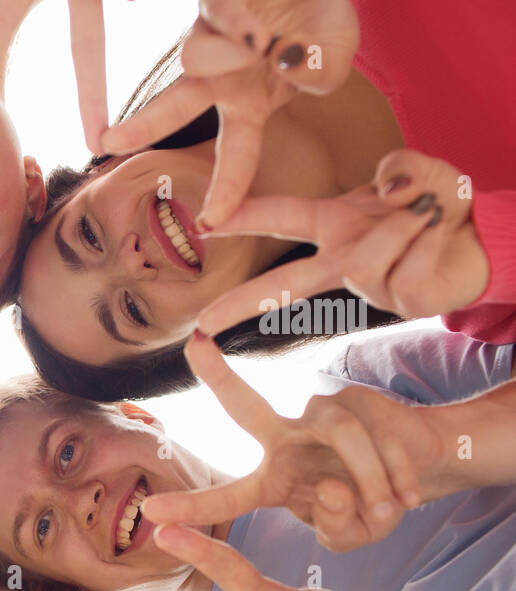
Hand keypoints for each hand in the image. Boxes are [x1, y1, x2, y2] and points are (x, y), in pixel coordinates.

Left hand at [102, 0, 357, 226]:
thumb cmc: (319, 21)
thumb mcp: (333, 52)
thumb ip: (322, 72)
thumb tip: (289, 65)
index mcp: (248, 104)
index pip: (236, 155)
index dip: (226, 190)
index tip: (209, 223)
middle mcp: (219, 77)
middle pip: (174, 107)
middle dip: (143, 126)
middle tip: (108, 141)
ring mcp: (207, 36)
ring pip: (198, 55)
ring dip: (231, 52)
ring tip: (263, 38)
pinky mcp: (207, 2)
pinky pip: (217, 14)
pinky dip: (238, 19)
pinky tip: (256, 22)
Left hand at [141, 332, 445, 550]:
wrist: (420, 469)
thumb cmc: (370, 504)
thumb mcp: (352, 534)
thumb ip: (339, 527)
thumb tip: (332, 488)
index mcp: (272, 479)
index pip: (227, 495)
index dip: (192, 505)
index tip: (150, 512)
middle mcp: (285, 439)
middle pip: (246, 408)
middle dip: (220, 378)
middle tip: (195, 347)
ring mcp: (319, 413)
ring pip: (340, 432)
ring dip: (369, 477)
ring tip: (388, 511)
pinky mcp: (357, 398)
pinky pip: (376, 433)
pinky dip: (395, 472)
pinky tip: (408, 496)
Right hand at [198, 150, 489, 333]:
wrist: (485, 238)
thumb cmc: (441, 205)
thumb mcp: (422, 171)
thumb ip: (403, 168)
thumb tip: (391, 188)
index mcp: (335, 224)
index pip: (280, 217)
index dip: (241, 217)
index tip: (202, 223)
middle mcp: (342, 259)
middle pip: (282, 286)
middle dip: (240, 303)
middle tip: (203, 324)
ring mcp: (369, 286)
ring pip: (361, 264)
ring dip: (399, 228)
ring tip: (426, 213)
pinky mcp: (401, 303)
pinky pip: (404, 271)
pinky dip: (428, 241)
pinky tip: (438, 237)